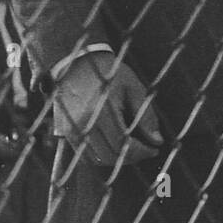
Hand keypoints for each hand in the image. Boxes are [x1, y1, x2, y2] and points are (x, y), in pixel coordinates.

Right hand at [52, 50, 162, 166]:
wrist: (76, 62)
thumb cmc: (109, 72)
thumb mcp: (133, 87)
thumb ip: (145, 115)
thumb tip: (157, 140)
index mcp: (101, 111)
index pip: (123, 144)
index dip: (142, 151)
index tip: (155, 149)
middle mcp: (83, 123)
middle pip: (110, 155)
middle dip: (132, 157)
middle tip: (147, 150)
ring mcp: (71, 129)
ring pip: (98, 159)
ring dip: (118, 159)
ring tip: (133, 149)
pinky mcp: (65, 132)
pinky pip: (85, 155)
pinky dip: (102, 156)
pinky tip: (116, 147)